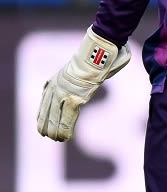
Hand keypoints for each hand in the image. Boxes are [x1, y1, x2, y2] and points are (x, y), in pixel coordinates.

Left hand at [37, 26, 130, 140]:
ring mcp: (62, 94)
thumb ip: (83, 75)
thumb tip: (101, 70)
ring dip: (55, 131)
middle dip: (47, 126)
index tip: (42, 127)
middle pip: (46, 112)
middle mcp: (54, 88)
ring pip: (54, 117)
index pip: (44, 102)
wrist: (98, 51)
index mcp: (55, 80)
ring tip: (57, 140)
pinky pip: (66, 118)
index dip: (42, 116)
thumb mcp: (83, 67)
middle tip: (49, 137)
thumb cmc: (97, 56)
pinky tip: (64, 138)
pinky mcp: (72, 99)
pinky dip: (65, 129)